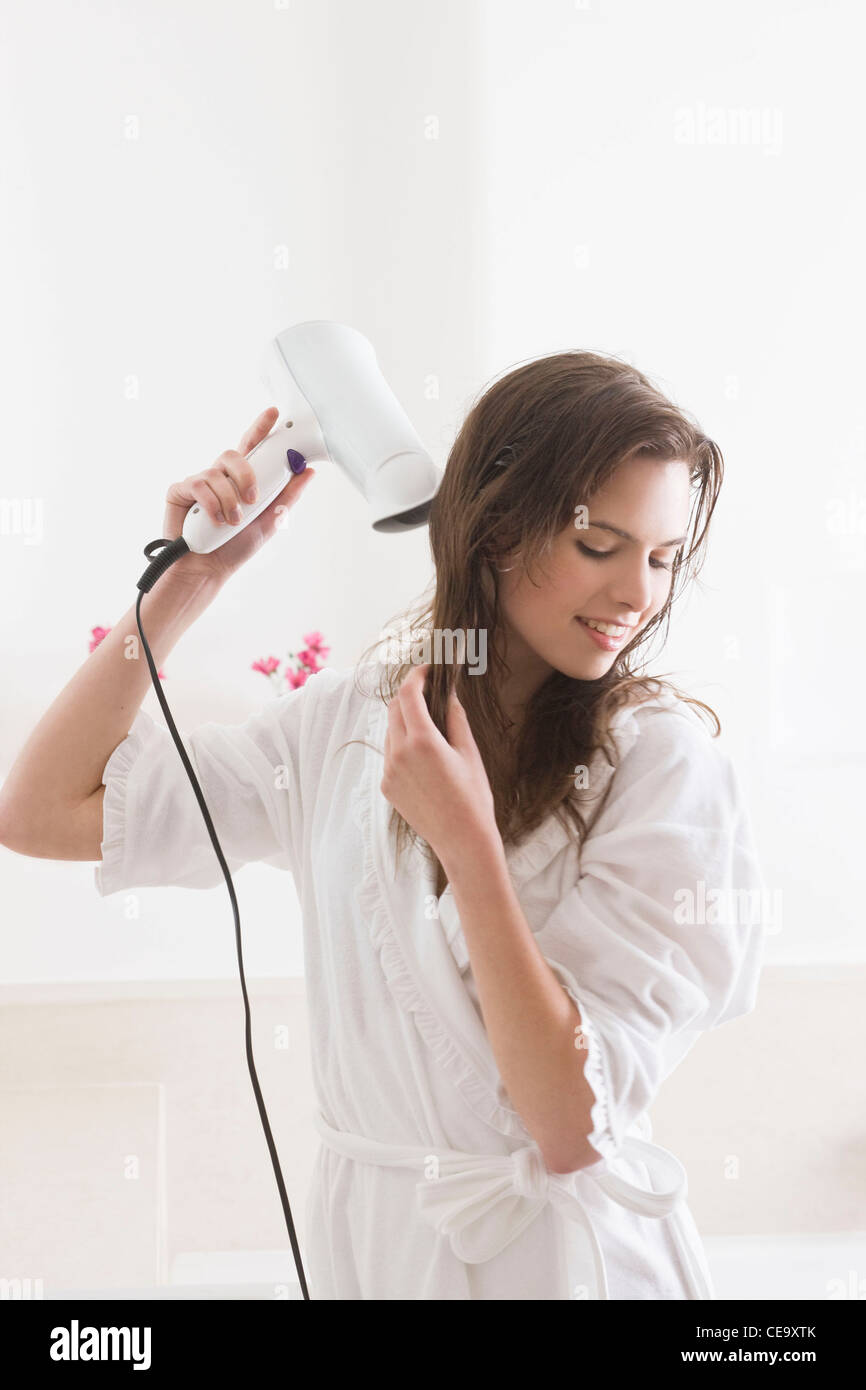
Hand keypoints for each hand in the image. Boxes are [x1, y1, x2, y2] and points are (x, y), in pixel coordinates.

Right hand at [163, 406, 315, 585]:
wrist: (207, 570)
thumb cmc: (235, 547)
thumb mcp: (269, 521)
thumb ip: (287, 496)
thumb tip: (308, 471)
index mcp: (241, 479)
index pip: (253, 447)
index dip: (262, 428)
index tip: (274, 413)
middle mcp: (220, 476)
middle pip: (234, 454)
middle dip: (246, 475)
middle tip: (252, 500)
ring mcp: (199, 481)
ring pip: (218, 472)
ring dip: (230, 499)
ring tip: (233, 522)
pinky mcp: (180, 490)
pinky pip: (198, 484)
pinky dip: (211, 504)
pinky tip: (215, 520)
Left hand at [381, 663, 498, 867]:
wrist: (462, 840)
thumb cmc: (473, 797)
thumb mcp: (469, 752)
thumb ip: (455, 719)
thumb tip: (449, 695)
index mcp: (423, 741)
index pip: (408, 694)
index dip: (416, 676)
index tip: (427, 670)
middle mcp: (399, 754)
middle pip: (393, 709)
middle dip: (408, 695)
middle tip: (429, 692)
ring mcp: (389, 771)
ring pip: (390, 731)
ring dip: (405, 720)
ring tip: (429, 725)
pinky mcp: (387, 786)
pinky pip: (390, 754)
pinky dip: (402, 744)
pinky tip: (424, 755)